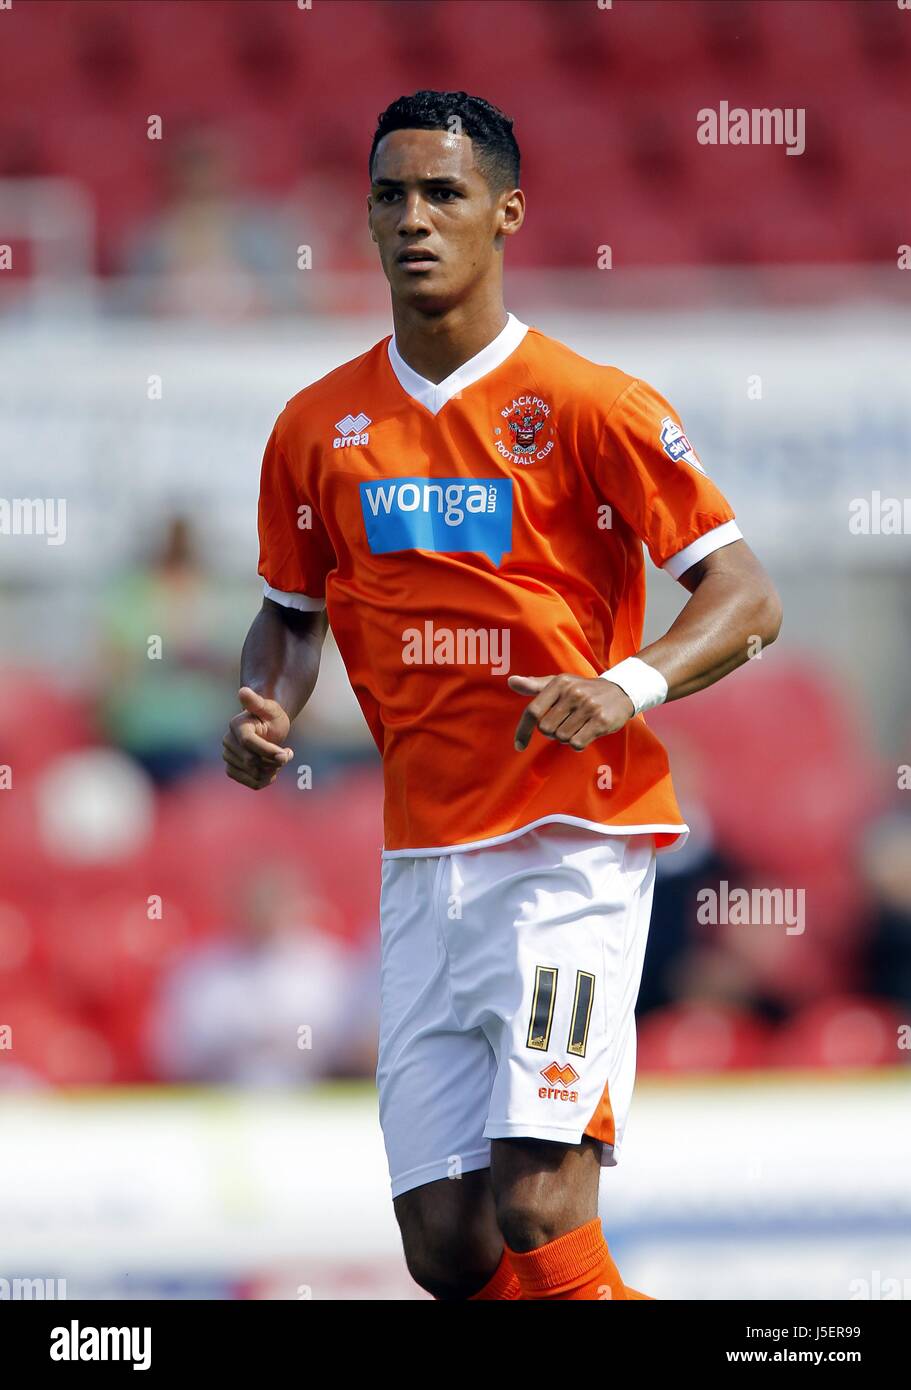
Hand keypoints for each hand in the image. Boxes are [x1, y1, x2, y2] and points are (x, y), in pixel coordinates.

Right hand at [223, 686, 293, 789]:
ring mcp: (228, 756)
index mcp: (237, 725)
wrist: (266, 726)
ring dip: (273, 770)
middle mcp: (228, 741)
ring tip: (280, 759)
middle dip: (274, 761)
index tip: (287, 753)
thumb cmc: (270, 715)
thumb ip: (257, 702)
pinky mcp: (232, 769)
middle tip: (288, 753)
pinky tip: (273, 769)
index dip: (269, 751)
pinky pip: (252, 783)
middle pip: (253, 762)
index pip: (250, 744)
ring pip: (254, 775)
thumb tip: (243, 691)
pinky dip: (267, 779)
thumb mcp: (269, 708)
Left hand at [508, 673, 634, 751]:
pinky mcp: (601, 721)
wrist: (620, 691)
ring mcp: (588, 707)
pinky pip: (577, 743)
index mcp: (559, 683)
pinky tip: (586, 733)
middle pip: (546, 729)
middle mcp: (573, 693)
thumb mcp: (560, 683)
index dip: (523, 730)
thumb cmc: (583, 689)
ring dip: (567, 737)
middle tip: (565, 723)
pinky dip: (578, 743)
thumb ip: (535, 685)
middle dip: (552, 732)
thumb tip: (511, 682)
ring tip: (578, 725)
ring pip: (562, 737)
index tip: (519, 745)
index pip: (533, 711)